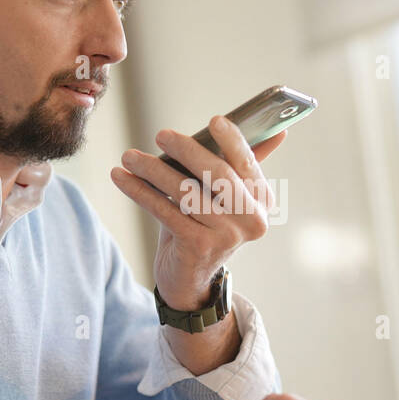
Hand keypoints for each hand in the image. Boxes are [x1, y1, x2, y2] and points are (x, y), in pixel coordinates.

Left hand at [110, 117, 286, 308]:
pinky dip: (139, 191)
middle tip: (161, 135)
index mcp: (262, 201)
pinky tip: (121, 178)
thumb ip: (242, 164)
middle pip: (218, 174)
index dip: (233, 141)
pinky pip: (165, 210)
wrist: (190, 278)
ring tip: (129, 157)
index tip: (215, 121)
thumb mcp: (226, 197)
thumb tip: (277, 130)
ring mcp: (226, 235)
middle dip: (187, 150)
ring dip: (152, 169)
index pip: (249, 163)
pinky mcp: (198, 246)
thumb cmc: (205, 226)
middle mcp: (252, 220)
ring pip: (186, 191)